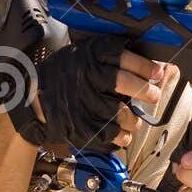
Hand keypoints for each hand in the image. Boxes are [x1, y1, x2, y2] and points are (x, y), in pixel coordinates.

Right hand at [7, 40, 163, 151]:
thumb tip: (145, 66)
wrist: (31, 99)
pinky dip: (122, 136)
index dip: (146, 67)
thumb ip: (105, 57)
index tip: (159, 74)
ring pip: (122, 112)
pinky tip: (122, 135)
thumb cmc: (61, 75)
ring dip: (133, 119)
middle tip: (153, 96)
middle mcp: (88, 77)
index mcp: (90, 56)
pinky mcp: (82, 125)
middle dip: (146, 91)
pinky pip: (112, 133)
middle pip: (126, 84)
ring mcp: (85, 102)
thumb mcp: (79, 54)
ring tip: (133, 120)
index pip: (125, 58)